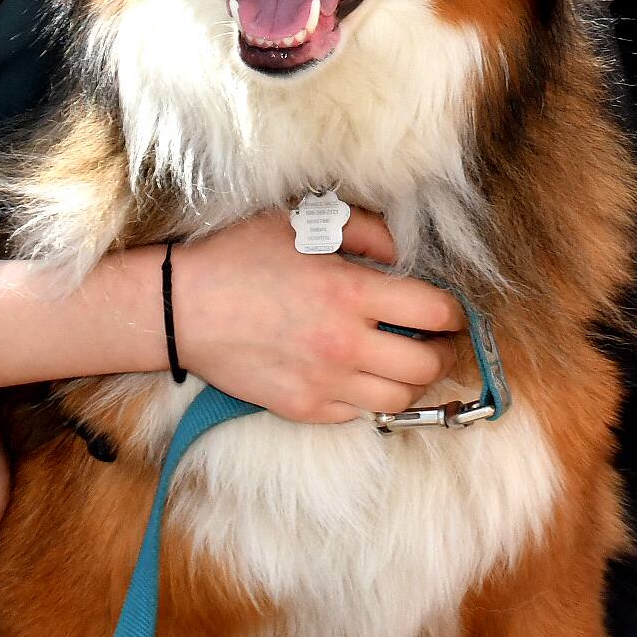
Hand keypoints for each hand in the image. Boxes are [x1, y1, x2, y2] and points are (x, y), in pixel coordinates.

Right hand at [169, 208, 465, 423]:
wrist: (182, 307)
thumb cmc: (241, 255)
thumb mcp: (304, 221)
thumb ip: (365, 230)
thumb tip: (401, 254)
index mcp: (352, 294)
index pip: (435, 313)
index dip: (454, 312)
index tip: (452, 310)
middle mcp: (345, 344)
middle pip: (426, 366)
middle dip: (442, 352)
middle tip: (437, 340)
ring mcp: (324, 383)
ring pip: (398, 399)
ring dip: (411, 381)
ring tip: (406, 362)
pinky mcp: (302, 408)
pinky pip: (358, 415)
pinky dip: (370, 398)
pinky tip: (362, 376)